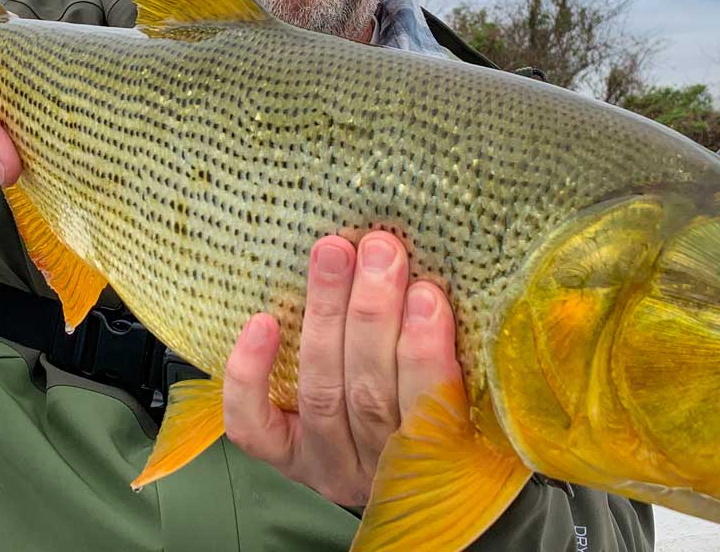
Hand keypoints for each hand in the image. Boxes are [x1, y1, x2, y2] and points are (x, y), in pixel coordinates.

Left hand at [222, 231, 461, 505]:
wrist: (397, 465)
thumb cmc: (437, 404)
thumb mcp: (467, 395)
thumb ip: (456, 357)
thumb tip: (442, 283)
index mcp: (437, 458)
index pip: (430, 411)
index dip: (425, 353)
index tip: (426, 293)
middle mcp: (377, 468)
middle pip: (370, 392)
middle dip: (372, 315)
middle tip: (379, 250)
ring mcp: (324, 464)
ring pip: (321, 392)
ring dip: (326, 316)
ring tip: (334, 254)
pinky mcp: (281, 457)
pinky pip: (254, 424)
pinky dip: (252, 374)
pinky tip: (262, 322)